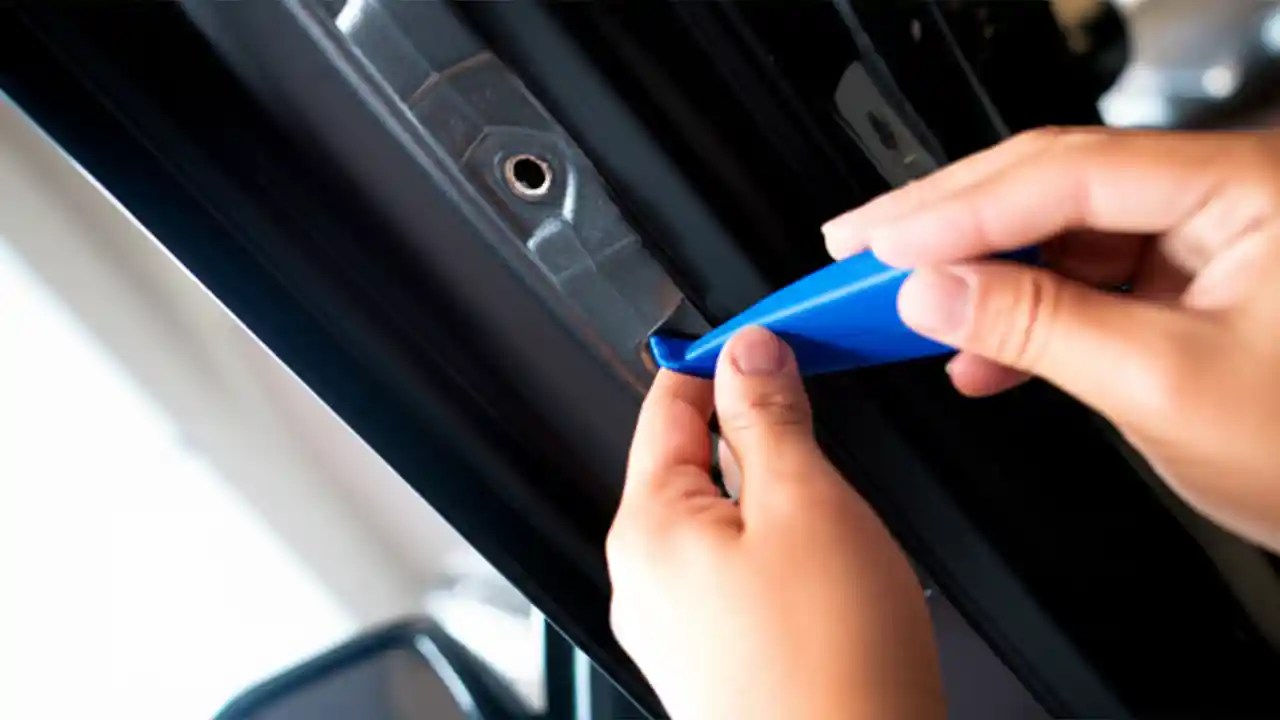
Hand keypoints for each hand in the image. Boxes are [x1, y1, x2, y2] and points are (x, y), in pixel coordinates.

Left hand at [607, 327, 942, 719]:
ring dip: (769, 497)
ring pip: (718, 521)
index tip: (763, 340)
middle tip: (814, 424)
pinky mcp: (712, 659)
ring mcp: (674, 625)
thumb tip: (749, 355)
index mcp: (648, 527)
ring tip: (829, 517)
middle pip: (690, 462)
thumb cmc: (830, 667)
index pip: (667, 406)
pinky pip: (732, 576)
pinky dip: (774, 554)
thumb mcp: (807, 504)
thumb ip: (769, 418)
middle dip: (752, 434)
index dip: (718, 361)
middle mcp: (643, 579)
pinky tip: (822, 576)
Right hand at [824, 127, 1279, 551]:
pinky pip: (1085, 277)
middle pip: (1052, 186)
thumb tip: (935, 288)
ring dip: (980, 276)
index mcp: (1246, 187)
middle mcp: (1226, 193)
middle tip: (859, 250)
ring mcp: (1209, 235)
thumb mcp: (1161, 386)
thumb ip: (1037, 325)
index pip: (1065, 175)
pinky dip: (1024, 314)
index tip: (878, 244)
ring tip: (904, 310)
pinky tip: (980, 351)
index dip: (956, 209)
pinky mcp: (1192, 278)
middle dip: (950, 225)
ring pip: (1059, 232)